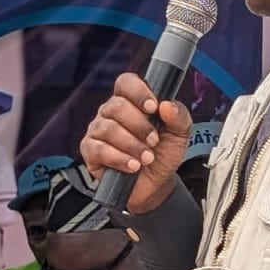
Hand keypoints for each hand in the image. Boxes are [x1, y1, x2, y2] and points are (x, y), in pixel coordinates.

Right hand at [79, 72, 192, 214]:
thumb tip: (167, 105)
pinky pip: (99, 149)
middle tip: (154, 141)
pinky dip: (119, 158)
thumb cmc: (163, 155)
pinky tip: (132, 165)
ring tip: (146, 158)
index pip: (126, 83)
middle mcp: (111, 112)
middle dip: (140, 125)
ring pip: (108, 128)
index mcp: (131, 102)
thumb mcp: (179, 135)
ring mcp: (98, 130)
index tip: (153, 107)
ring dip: (132, 144)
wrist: (155, 186)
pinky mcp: (90, 150)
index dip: (138, 92)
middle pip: (117, 106)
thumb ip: (179, 117)